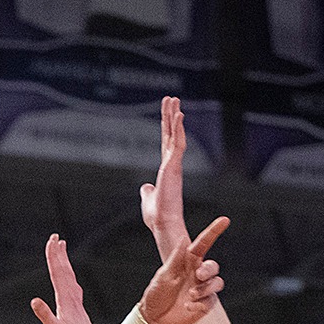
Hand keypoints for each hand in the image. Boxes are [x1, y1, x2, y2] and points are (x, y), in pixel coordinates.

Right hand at [31, 235, 98, 323]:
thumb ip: (45, 315)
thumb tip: (34, 301)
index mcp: (65, 299)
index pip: (57, 273)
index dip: (53, 257)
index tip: (51, 242)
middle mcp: (72, 297)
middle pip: (64, 270)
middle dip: (59, 253)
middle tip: (55, 237)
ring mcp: (76, 301)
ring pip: (69, 276)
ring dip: (64, 261)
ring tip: (62, 248)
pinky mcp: (77, 307)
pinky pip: (72, 285)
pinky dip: (69, 275)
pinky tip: (69, 276)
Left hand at [139, 218, 227, 323]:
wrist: (153, 319)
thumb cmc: (156, 294)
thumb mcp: (163, 275)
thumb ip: (175, 258)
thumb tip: (183, 238)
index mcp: (187, 263)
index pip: (203, 244)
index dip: (214, 231)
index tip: (224, 220)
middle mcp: (196, 275)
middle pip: (213, 266)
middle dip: (210, 269)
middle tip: (198, 275)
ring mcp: (201, 290)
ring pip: (217, 283)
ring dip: (206, 289)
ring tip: (191, 295)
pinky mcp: (204, 305)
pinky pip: (211, 301)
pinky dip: (201, 304)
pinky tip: (189, 307)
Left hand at [140, 95, 188, 257]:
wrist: (162, 224)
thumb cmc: (157, 216)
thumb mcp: (148, 199)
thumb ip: (147, 191)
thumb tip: (145, 187)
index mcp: (166, 169)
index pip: (166, 143)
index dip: (167, 127)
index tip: (168, 112)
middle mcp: (171, 164)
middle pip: (171, 134)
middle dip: (171, 116)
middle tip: (172, 98)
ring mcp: (173, 164)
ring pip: (175, 134)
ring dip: (174, 116)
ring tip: (174, 99)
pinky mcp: (173, 167)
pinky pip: (177, 143)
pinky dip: (178, 128)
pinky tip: (179, 114)